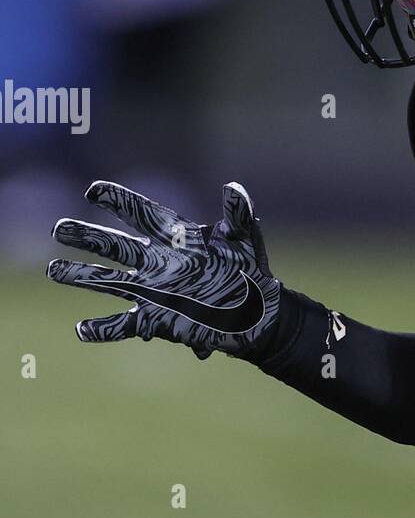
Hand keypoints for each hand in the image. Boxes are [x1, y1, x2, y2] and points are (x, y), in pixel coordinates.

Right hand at [47, 180, 281, 359]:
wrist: (256, 315)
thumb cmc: (251, 272)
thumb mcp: (246, 242)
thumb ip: (238, 216)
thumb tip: (233, 188)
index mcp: (176, 238)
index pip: (142, 214)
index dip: (119, 201)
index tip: (94, 189)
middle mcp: (157, 262)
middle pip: (114, 245)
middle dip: (86, 237)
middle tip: (58, 228)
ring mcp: (152, 291)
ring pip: (108, 281)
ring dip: (82, 277)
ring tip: (55, 271)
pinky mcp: (155, 321)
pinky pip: (123, 325)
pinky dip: (102, 329)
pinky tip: (81, 330)